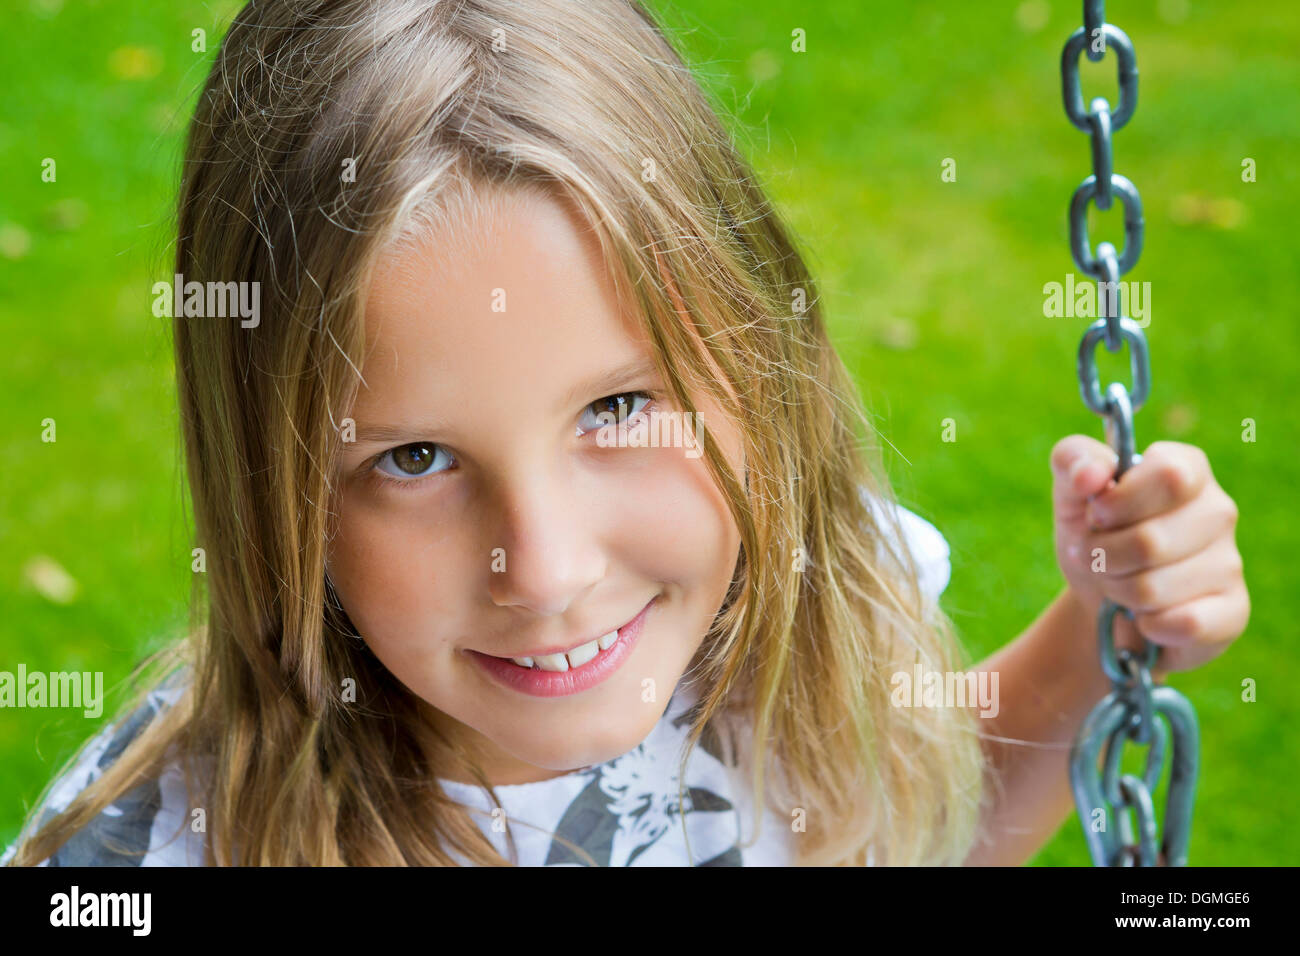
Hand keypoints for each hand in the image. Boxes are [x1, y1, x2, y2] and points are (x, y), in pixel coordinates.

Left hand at [1050, 435, 1248, 676]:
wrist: (1098, 598)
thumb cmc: (1092, 533)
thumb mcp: (1069, 493)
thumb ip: (1072, 462)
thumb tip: (1090, 475)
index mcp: (1187, 469)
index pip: (1169, 476)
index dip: (1120, 502)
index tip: (1097, 514)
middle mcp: (1218, 511)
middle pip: (1151, 541)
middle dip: (1103, 556)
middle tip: (1096, 556)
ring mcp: (1229, 562)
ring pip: (1155, 588)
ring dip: (1117, 591)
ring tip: (1118, 582)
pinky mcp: (1231, 610)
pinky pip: (1184, 624)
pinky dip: (1147, 624)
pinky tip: (1145, 615)